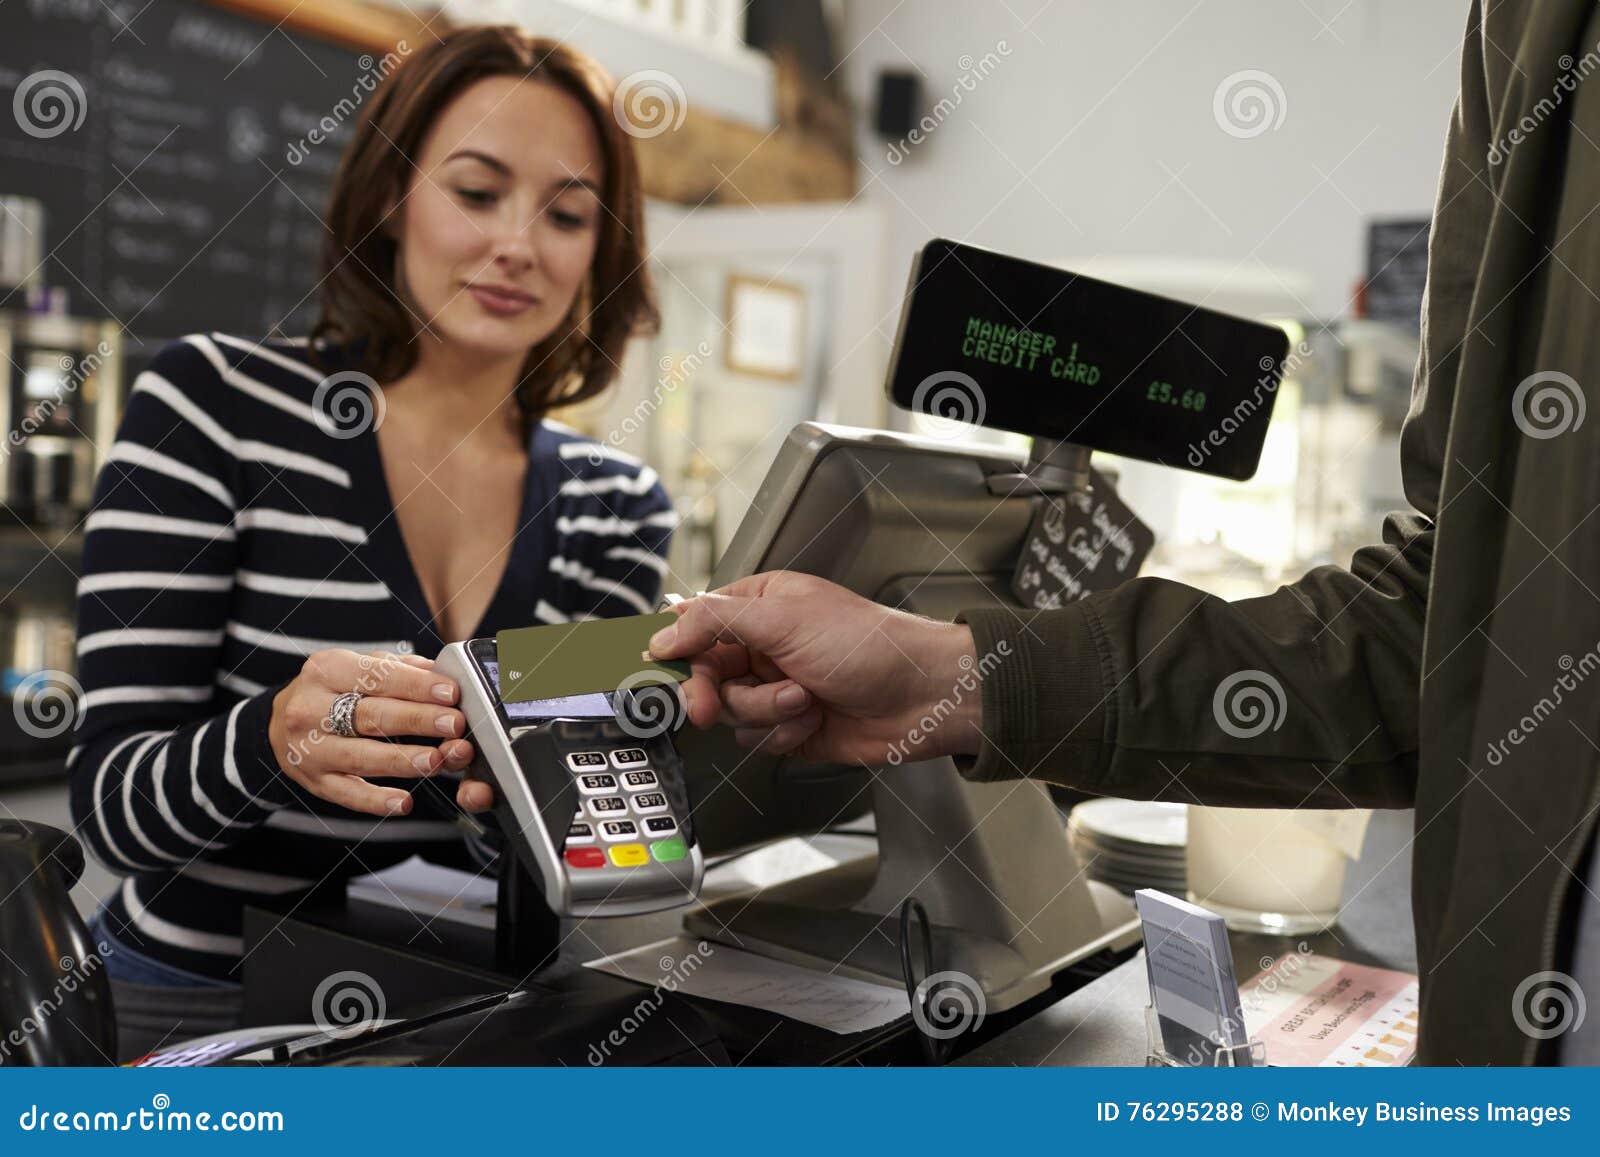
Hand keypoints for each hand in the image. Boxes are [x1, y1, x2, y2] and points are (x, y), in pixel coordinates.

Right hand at [268, 649, 480, 816]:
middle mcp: (310, 708)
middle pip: (371, 716)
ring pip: (360, 756)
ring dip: (402, 760)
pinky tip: (404, 803)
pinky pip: (346, 794)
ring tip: (437, 760)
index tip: (451, 693)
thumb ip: (400, 668)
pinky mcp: (313, 781)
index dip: (415, 685)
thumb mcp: (358, 666)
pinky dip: (376, 801)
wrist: (280, 721)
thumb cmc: (334, 689)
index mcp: (326, 669)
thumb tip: (443, 673)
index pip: (376, 675)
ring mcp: (309, 748)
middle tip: (455, 724)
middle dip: (417, 720)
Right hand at [647, 571, 982, 764]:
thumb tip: (664, 630)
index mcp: (760, 606)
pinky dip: (783, 733)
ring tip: (805, 697)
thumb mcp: (783, 618)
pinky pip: (757, 739)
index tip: (659, 668)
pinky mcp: (790, 726)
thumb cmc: (871, 644)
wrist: (922, 696)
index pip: (695, 625)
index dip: (675, 649)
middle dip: (716, 693)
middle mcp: (764, 647)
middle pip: (704, 677)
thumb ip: (715, 621)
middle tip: (710, 706)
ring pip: (731, 713)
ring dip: (765, 711)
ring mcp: (776, 688)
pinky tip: (814, 718)